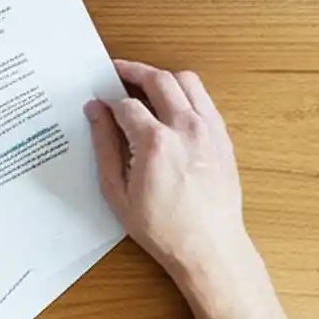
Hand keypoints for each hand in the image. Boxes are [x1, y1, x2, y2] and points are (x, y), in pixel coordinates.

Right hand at [85, 60, 290, 318]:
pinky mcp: (223, 137)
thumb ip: (104, 145)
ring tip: (145, 84)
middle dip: (134, 71)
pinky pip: (204, 100)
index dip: (109, 100)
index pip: (126, 104)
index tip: (99, 103)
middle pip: (158, 79)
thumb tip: (95, 111)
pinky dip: (185, 93)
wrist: (209, 247)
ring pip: (186, 81)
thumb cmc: (161, 228)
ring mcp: (209, 130)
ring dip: (163, 77)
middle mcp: (185, 128)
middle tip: (117, 72)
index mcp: (155, 142)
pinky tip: (172, 106)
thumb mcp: (118, 191)